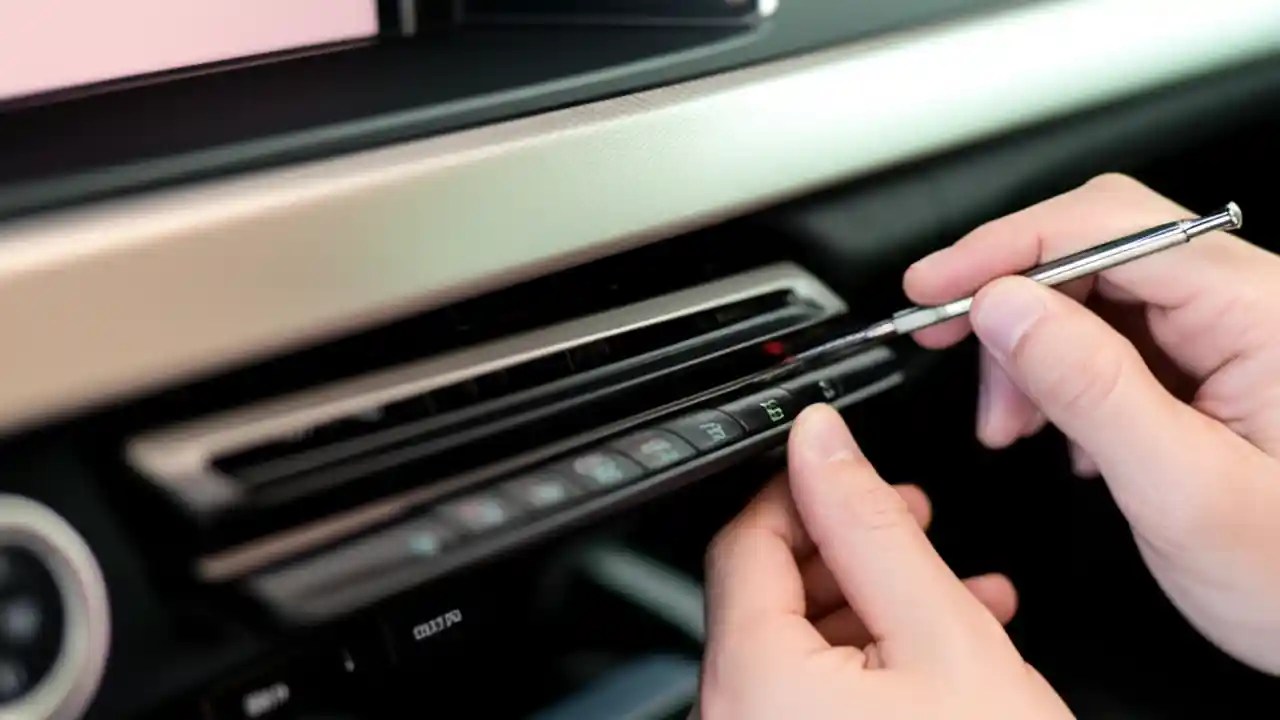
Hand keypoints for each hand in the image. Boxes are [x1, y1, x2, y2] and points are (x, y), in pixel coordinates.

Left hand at [698, 404, 1071, 719]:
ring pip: (799, 646)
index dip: (796, 489)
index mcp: (753, 680)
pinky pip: (812, 696)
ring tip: (952, 587)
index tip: (843, 464)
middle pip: (767, 594)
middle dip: (846, 547)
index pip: (742, 543)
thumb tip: (821, 443)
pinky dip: (868, 662)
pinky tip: (940, 650)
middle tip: (908, 516)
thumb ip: (871, 527)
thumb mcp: (943, 637)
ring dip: (872, 604)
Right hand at [904, 173, 1279, 673]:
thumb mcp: (1181, 491)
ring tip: (1012, 424)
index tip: (933, 288)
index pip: (1109, 229)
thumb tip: (1003, 307)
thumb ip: (1089, 388)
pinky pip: (1115, 335)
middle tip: (952, 352)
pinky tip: (1057, 428)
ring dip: (1031, 349)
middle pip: (1095, 249)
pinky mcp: (1213, 359)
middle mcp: (1252, 301)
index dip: (1004, 249)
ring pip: (1094, 293)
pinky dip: (1062, 374)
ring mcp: (1232, 328)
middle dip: (1012, 304)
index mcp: (1262, 311)